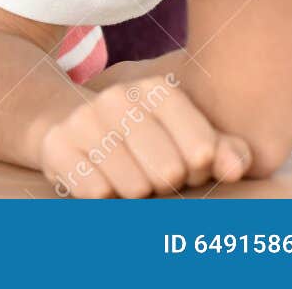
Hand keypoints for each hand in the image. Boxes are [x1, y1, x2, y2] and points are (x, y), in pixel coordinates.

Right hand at [39, 75, 253, 197]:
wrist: (72, 127)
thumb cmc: (147, 140)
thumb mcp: (190, 139)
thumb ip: (226, 151)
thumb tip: (233, 169)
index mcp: (158, 90)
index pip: (204, 150)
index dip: (200, 172)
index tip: (189, 167)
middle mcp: (118, 98)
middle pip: (168, 172)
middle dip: (167, 187)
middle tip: (156, 179)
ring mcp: (84, 119)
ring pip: (134, 187)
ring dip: (136, 195)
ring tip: (130, 180)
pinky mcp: (57, 145)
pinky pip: (98, 193)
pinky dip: (106, 199)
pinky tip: (102, 181)